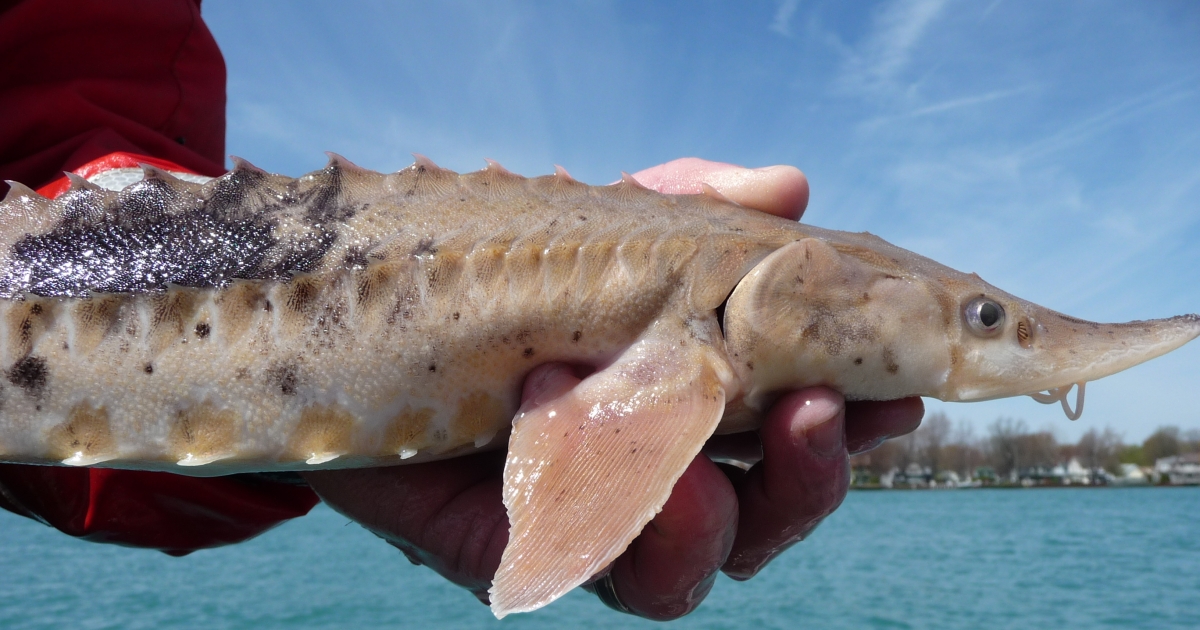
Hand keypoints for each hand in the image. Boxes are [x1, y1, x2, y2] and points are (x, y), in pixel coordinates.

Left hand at [302, 159, 923, 619]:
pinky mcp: (516, 543)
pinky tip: (625, 476)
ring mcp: (585, 517)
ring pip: (691, 564)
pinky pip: (590, 565)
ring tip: (711, 466)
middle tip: (823, 417)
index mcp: (689, 406)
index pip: (789, 436)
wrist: (361, 307)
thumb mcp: (599, 224)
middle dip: (808, 478)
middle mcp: (650, 473)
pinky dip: (622, 527)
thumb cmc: (498, 267)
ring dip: (726, 519)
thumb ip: (688, 206)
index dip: (849, 427)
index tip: (899, 394)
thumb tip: (789, 187)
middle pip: (761, 517)